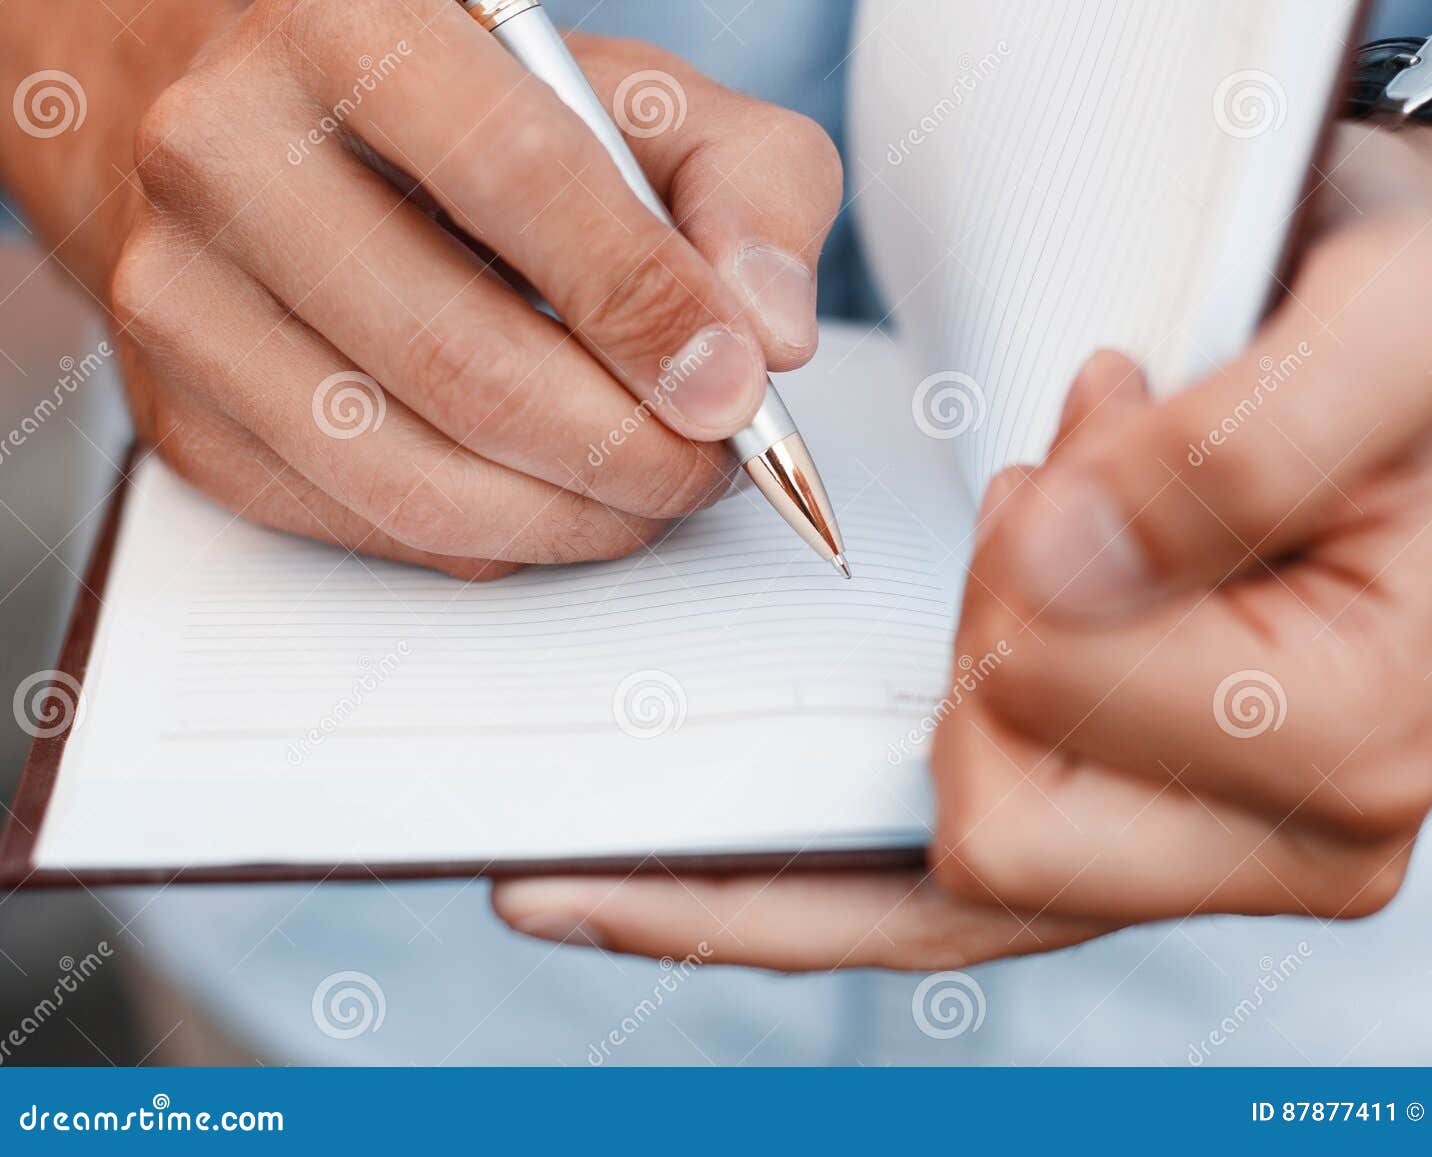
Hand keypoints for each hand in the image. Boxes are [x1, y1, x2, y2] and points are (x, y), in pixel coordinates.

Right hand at [8, 0, 839, 577]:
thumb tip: (770, 338)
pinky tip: (555, 501)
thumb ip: (743, 188)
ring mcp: (180, 295)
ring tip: (651, 492)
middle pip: (459, 358)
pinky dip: (495, 540)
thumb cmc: (476, 118)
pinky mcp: (182, 417)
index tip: (738, 390)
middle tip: (711, 466)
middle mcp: (226, 151)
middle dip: (625, 448)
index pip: (514, 177)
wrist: (263, 136)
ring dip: (570, 518)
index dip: (644, 306)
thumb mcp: (637, 104)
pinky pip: (366, 526)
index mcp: (349, 24)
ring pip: (406, 474)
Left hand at [493, 124, 1431, 967]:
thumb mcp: (1388, 330)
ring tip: (971, 581)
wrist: (1405, 362)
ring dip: (873, 745)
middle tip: (1043, 505)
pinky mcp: (1099, 843)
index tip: (1095, 428)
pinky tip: (630, 880)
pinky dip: (777, 899)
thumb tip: (1059, 566)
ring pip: (923, 901)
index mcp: (1348, 749)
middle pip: (985, 836)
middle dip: (970, 640)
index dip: (1029, 552)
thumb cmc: (1400, 331)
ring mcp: (1178, 861)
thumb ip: (1242, 453)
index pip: (1061, 697)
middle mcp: (1276, 849)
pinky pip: (910, 913)